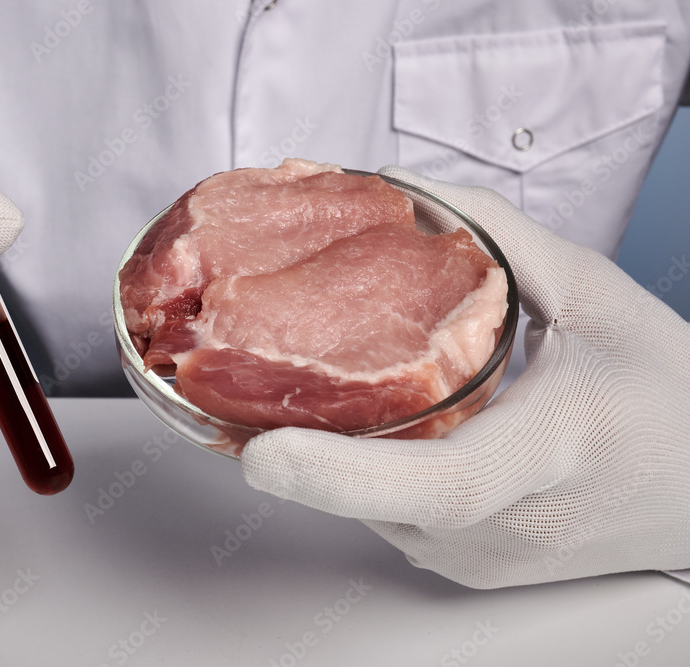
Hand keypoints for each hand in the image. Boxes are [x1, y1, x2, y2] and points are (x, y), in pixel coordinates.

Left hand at [241, 166, 689, 587]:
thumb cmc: (668, 394)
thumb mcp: (595, 296)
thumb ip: (497, 238)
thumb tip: (403, 192)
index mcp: (552, 453)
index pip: (439, 484)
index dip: (341, 474)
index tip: (262, 453)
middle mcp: (511, 527)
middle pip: (373, 498)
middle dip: (298, 442)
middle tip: (247, 384)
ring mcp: (486, 560)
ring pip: (369, 511)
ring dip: (327, 454)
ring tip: (305, 393)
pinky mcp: (470, 569)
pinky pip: (389, 520)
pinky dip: (360, 473)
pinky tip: (363, 429)